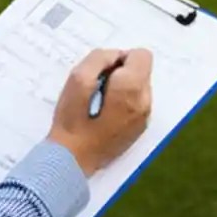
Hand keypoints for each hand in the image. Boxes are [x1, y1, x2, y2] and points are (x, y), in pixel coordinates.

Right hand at [47, 48, 151, 176]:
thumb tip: (115, 55)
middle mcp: (145, 103)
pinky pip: (137, 102)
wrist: (73, 161)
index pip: (141, 55)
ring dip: (123, 87)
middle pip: (142, 70)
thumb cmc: (72, 121)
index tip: (103, 72)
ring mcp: (144, 117)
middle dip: (122, 72)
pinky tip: (106, 115)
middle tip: (98, 88)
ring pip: (140, 86)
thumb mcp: (77, 80)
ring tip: (100, 103)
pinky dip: (124, 102)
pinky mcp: (140, 128)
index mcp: (132, 89)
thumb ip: (98, 59)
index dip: (120, 58)